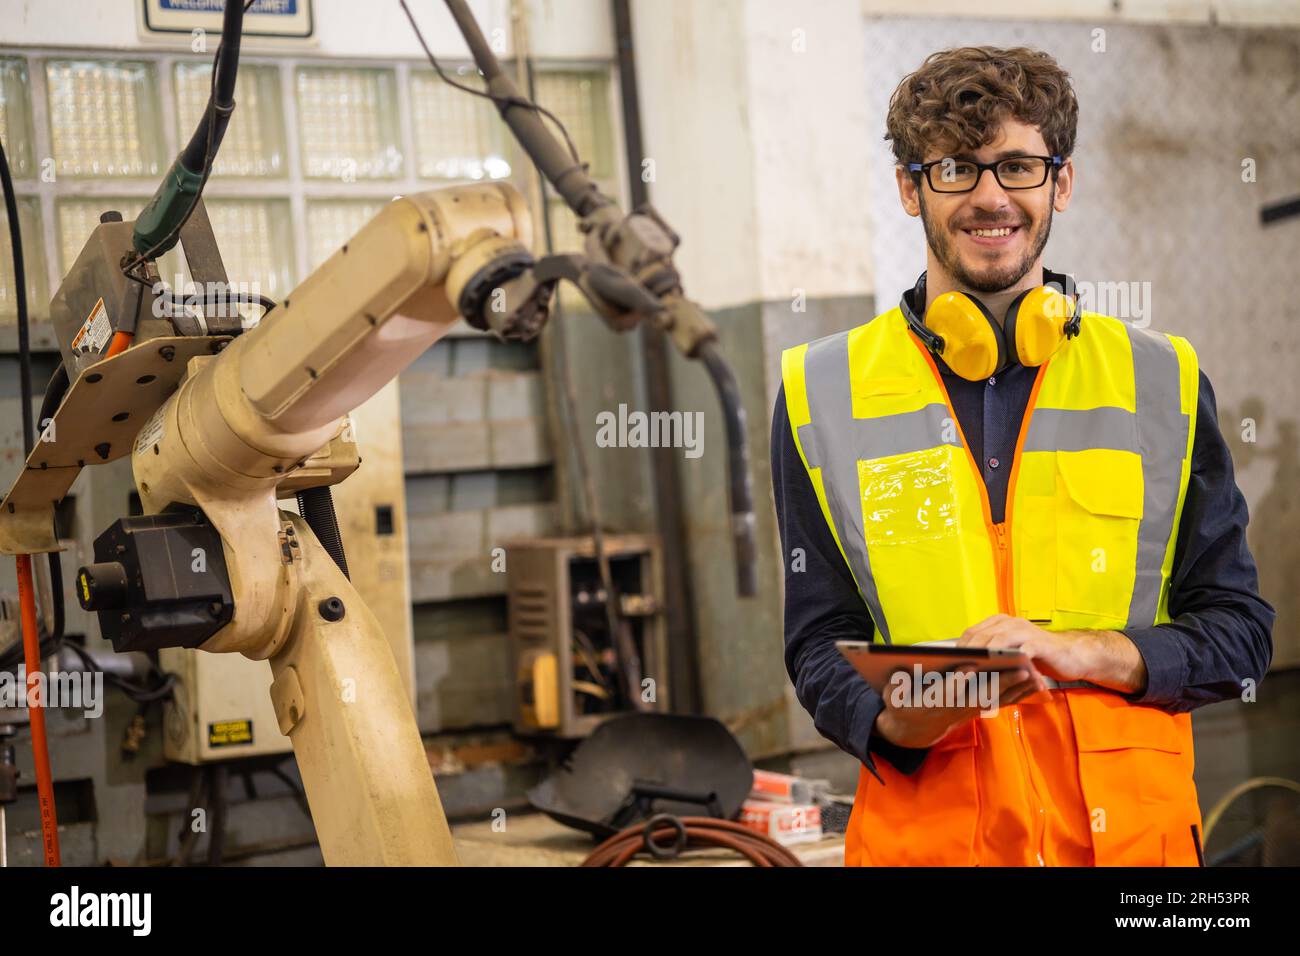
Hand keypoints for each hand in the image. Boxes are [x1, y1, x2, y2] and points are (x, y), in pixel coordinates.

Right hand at [874, 663, 1045, 748]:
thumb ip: (897, 686)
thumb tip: (899, 672)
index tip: (971, 666)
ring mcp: (967, 711)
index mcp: (930, 702)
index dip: (958, 679)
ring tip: (1035, 675)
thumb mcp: (893, 696)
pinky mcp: (976, 710)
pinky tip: (1032, 685)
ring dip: (1015, 689)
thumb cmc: (901, 705)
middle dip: (1001, 682)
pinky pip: (999, 702)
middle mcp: (953, 709)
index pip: (945, 691)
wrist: (912, 730)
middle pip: (979, 694)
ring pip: (994, 699)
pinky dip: (1017, 694)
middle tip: (1021, 670)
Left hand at [955, 615, 1147, 693]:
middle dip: (966, 656)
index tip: (946, 666)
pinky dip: (1008, 665)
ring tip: (970, 676)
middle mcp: (1010, 623)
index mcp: (1000, 623)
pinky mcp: (1039, 644)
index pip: (971, 633)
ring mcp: (1025, 631)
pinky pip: (1020, 653)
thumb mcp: (1010, 652)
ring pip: (997, 643)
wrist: (1071, 656)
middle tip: (954, 674)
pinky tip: (998, 677)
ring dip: (982, 660)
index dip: (958, 649)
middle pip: (981, 637)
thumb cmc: (1036, 656)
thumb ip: (991, 654)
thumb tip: (962, 667)